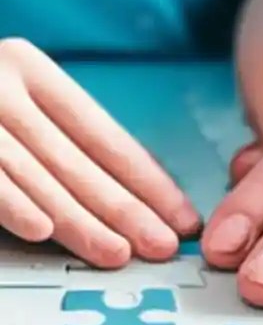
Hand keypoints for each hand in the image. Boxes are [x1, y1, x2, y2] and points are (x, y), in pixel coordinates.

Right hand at [0, 39, 198, 265]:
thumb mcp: (11, 111)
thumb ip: (59, 144)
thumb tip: (135, 198)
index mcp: (32, 70)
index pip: (105, 136)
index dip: (148, 181)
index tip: (183, 219)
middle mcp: (2, 77)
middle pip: (79, 159)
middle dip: (126, 208)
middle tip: (162, 248)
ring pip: (35, 171)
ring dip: (80, 218)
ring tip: (118, 254)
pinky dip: (11, 202)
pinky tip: (43, 231)